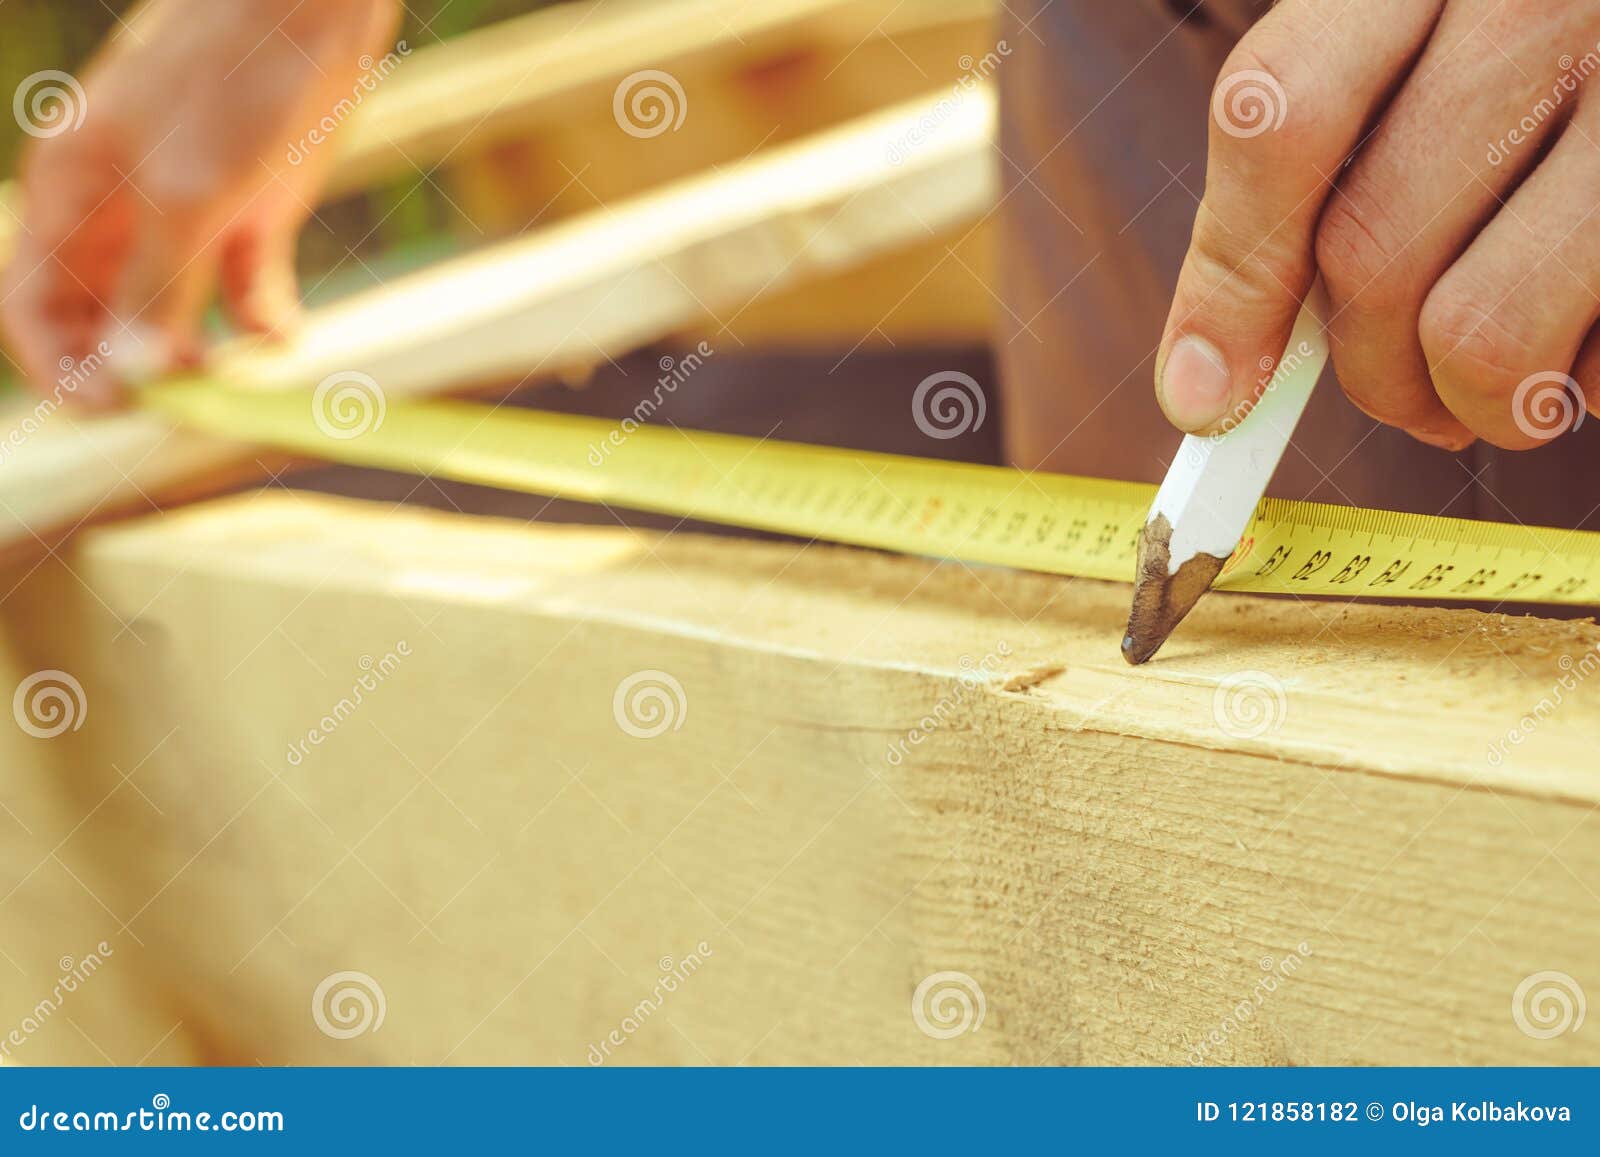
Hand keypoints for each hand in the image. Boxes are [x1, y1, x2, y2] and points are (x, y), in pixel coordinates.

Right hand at [1, 0, 398, 407]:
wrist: (312, 6)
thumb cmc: (233, 78)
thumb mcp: (189, 193)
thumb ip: (157, 285)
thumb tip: (131, 372)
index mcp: (71, 190)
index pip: (33, 299)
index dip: (60, 364)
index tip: (111, 411)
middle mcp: (119, 207)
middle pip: (102, 314)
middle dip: (129, 365)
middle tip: (178, 404)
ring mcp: (186, 211)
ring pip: (172, 308)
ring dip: (194, 349)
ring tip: (227, 374)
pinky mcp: (251, 211)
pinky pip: (244, 287)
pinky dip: (260, 317)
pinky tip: (283, 334)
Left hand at [1158, 0, 1599, 450]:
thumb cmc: (1567, 39)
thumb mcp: (1453, 34)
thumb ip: (1341, 156)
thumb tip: (1212, 371)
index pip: (1282, 114)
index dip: (1230, 277)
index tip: (1206, 399)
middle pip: (1370, 249)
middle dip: (1371, 370)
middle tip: (1408, 396)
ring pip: (1479, 333)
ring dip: (1477, 403)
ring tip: (1517, 386)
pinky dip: (1593, 387)